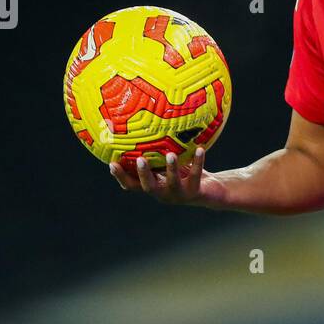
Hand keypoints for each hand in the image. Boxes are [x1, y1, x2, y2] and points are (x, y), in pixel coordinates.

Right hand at [110, 148, 226, 206]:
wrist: (212, 191)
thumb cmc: (185, 174)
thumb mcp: (168, 165)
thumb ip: (156, 154)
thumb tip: (142, 128)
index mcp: (154, 186)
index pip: (132, 184)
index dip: (121, 177)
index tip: (111, 163)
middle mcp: (163, 194)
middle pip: (148, 187)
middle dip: (143, 174)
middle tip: (139, 160)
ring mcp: (179, 195)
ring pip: (173, 182)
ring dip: (171, 168)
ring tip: (170, 154)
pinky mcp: (195, 192)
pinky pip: (196, 174)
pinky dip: (198, 161)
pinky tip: (200, 149)